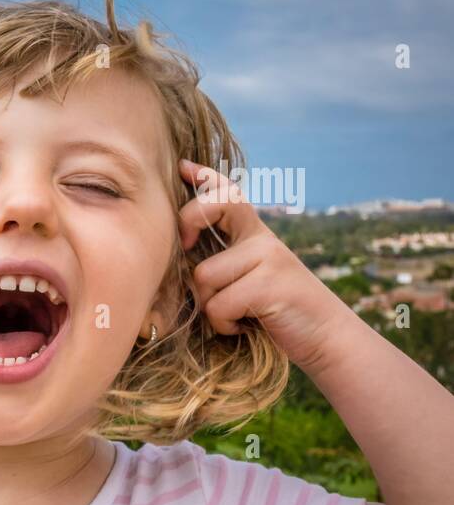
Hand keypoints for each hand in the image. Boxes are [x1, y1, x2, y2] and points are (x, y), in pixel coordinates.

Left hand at [177, 158, 351, 370]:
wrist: (326, 338)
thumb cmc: (275, 314)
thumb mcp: (248, 281)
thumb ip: (222, 265)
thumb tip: (178, 259)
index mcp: (255, 235)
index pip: (230, 195)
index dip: (206, 178)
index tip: (184, 167)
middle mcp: (262, 240)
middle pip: (211, 208)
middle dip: (187, 224)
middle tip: (188, 248)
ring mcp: (269, 258)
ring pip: (204, 275)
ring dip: (210, 305)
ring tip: (236, 314)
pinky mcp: (270, 285)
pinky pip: (218, 304)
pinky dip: (223, 323)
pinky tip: (244, 326)